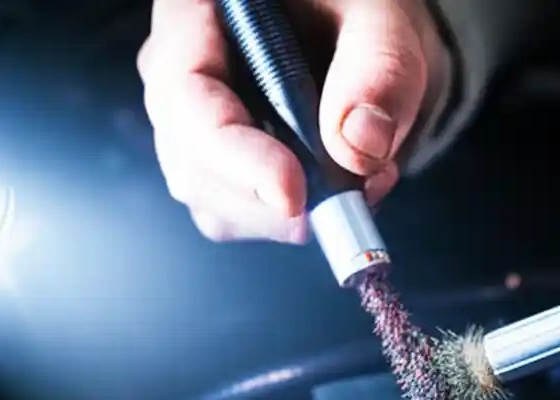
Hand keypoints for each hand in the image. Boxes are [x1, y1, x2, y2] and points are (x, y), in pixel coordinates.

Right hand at [137, 0, 449, 242]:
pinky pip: (246, 216)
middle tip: (353, 188)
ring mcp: (194, 127)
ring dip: (293, 214)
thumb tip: (360, 146)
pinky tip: (345, 183)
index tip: (293, 193)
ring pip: (217, 204)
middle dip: (271, 198)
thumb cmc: (359, 9)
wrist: (366, 35)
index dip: (235, 154)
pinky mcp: (223, 168)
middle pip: (192, 164)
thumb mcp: (381, 19)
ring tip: (363, 172)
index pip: (184, 97)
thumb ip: (379, 70)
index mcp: (193, 15)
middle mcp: (178, 73)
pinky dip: (301, 218)